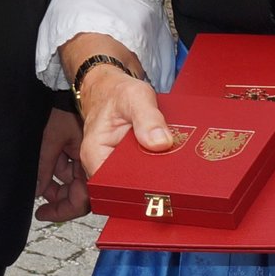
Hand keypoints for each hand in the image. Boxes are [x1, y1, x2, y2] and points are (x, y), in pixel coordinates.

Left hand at [35, 108, 90, 222]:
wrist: (77, 87)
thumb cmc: (69, 107)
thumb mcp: (51, 137)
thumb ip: (44, 166)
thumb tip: (37, 190)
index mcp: (92, 163)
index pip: (82, 198)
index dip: (63, 210)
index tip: (44, 214)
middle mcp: (93, 164)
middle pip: (78, 193)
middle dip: (58, 199)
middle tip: (40, 205)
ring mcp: (87, 158)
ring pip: (72, 182)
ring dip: (55, 186)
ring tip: (38, 185)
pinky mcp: (81, 152)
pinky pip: (70, 170)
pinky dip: (57, 173)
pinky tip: (45, 174)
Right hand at [63, 34, 175, 177]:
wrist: (110, 86)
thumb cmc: (115, 91)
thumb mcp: (134, 96)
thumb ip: (147, 118)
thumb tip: (161, 142)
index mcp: (96, 153)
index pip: (112, 187)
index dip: (137, 189)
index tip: (161, 182)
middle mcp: (103, 164)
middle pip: (129, 188)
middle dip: (153, 185)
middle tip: (177, 175)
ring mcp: (116, 165)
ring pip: (139, 181)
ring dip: (158, 177)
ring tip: (178, 166)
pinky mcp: (129, 163)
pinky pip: (145, 171)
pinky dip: (159, 167)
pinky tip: (173, 160)